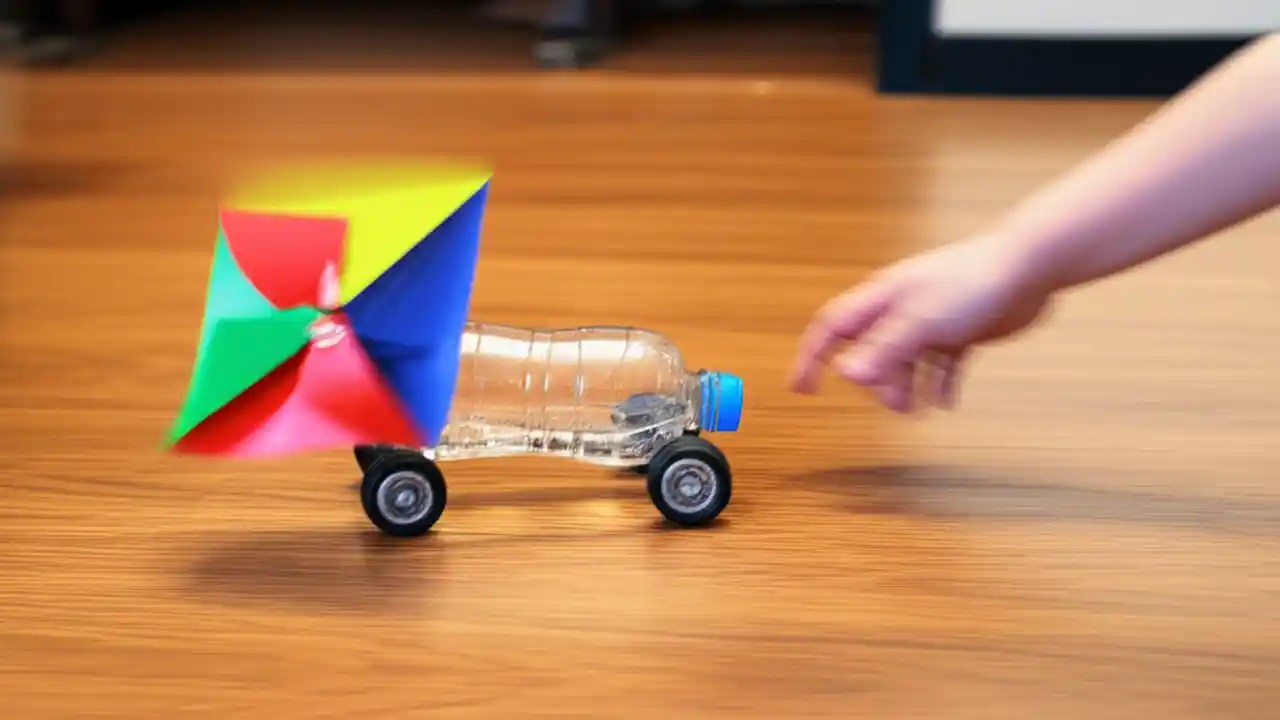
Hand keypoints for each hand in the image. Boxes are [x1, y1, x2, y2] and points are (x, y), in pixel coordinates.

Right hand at [789, 236, 1055, 410]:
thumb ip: (883, 349)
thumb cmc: (971, 284)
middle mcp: (900, 309)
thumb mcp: (921, 322)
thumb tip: (845, 373)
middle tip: (897, 405)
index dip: (812, 357)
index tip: (802, 388)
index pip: (832, 327)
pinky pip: (940, 364)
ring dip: (907, 387)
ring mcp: (930, 320)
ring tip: (921, 408)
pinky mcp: (959, 330)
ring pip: (904, 361)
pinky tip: (947, 401)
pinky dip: (940, 383)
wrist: (1029, 266)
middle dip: (877, 382)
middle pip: (870, 352)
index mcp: (882, 299)